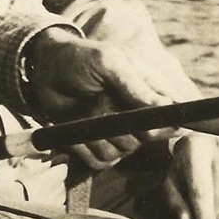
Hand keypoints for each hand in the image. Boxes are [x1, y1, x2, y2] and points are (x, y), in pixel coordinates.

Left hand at [21, 27, 174, 168]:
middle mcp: (139, 114)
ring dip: (99, 133)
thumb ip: (136, 85)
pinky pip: (100, 160)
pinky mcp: (98, 145)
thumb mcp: (109, 62)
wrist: (45, 70)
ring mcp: (119, 132)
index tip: (147, 121)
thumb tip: (166, 108)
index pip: (173, 112)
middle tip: (103, 103)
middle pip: (148, 137)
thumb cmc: (80, 58)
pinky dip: (83, 147)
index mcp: (149, 89)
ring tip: (85, 110)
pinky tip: (74, 127)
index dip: (166, 122)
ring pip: (123, 150)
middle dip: (123, 125)